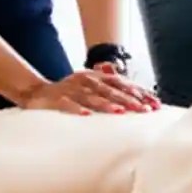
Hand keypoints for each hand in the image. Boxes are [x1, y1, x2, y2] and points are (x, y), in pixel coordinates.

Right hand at [21, 69, 159, 115]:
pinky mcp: (56, 98)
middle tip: (144, 110)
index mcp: (97, 77)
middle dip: (129, 100)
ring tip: (120, 112)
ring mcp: (71, 89)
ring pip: (92, 96)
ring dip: (106, 104)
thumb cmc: (70, 92)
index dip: (139, 93)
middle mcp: (87, 80)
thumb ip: (111, 89)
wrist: (36, 92)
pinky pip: (66, 104)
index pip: (123, 84)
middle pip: (111, 90)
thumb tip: (138, 96)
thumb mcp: (91, 86)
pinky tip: (85, 115)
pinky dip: (76, 109)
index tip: (154, 103)